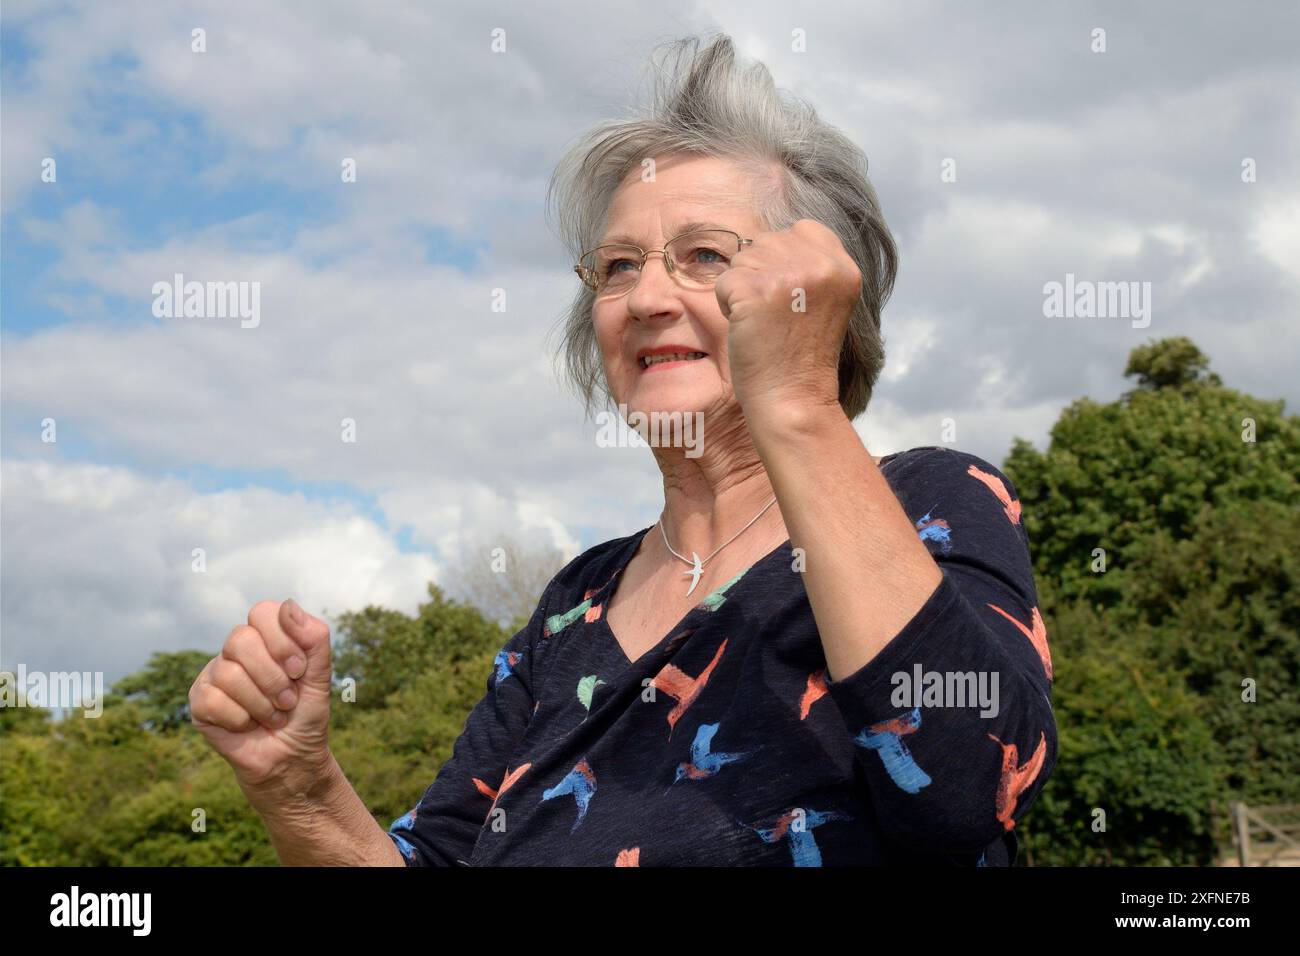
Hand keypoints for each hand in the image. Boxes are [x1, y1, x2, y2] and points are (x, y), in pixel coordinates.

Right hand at [189, 599, 333, 797]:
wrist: (292, 758)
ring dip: (260, 703)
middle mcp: (237, 650)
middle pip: (240, 639)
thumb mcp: (320, 676)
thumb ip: (314, 638)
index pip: (262, 612)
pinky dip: (239, 719)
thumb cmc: (305, 715)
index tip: (300, 670)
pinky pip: (211, 700)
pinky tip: (247, 726)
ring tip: (273, 717)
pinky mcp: (199, 701)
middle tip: (288, 700)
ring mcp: (214, 673)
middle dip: (272, 676)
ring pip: (228, 673)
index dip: (282, 640)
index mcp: (266, 636)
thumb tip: (288, 606)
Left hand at [714, 218, 861, 419]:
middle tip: (776, 316)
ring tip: (764, 323)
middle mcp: (821, 265)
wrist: (793, 399)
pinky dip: (727, 305)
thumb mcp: (826, 300)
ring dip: (744, 289)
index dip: (784, 259)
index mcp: (843, 266)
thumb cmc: (801, 356)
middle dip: (761, 274)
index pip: (802, 229)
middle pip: (768, 241)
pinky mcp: (756, 290)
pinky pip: (724, 280)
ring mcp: (789, 275)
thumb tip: (770, 239)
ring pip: (744, 258)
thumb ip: (810, 264)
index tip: (791, 299)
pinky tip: (749, 328)